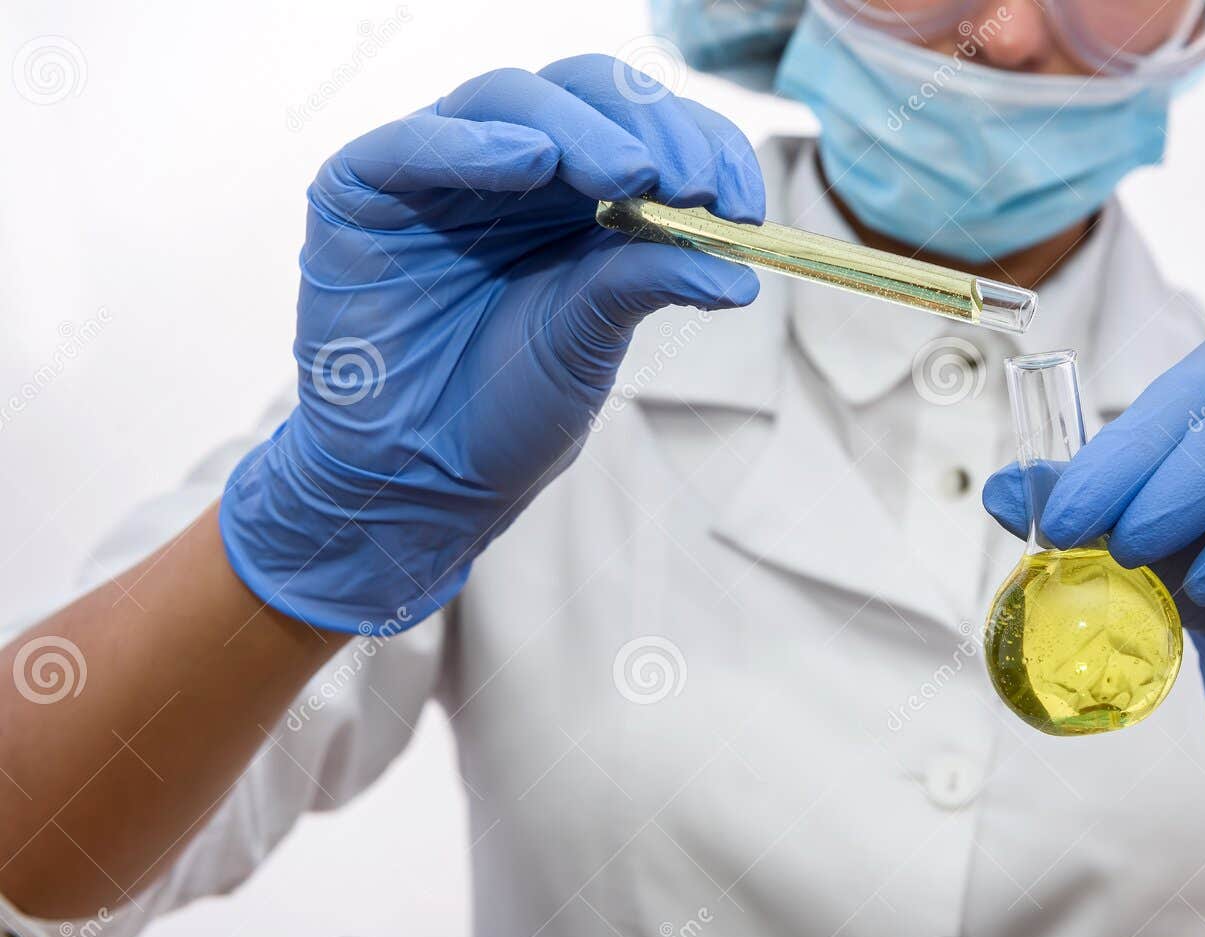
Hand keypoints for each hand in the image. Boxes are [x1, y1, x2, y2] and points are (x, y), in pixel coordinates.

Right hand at [220, 60, 763, 632]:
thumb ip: (651, 279)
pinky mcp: (361, 189)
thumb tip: (742, 272)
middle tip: (693, 184)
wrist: (420, 475)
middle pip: (583, 94)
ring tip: (631, 175)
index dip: (699, 145)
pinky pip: (411, 145)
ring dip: (580, 130)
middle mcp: (510, 164)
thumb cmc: (505, 405)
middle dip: (649, 129)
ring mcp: (436, 169)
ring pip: (508, 99)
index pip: (643, 128)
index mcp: (575, 192)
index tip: (743, 204)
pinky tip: (532, 164)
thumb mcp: (594, 336)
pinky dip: (473, 145)